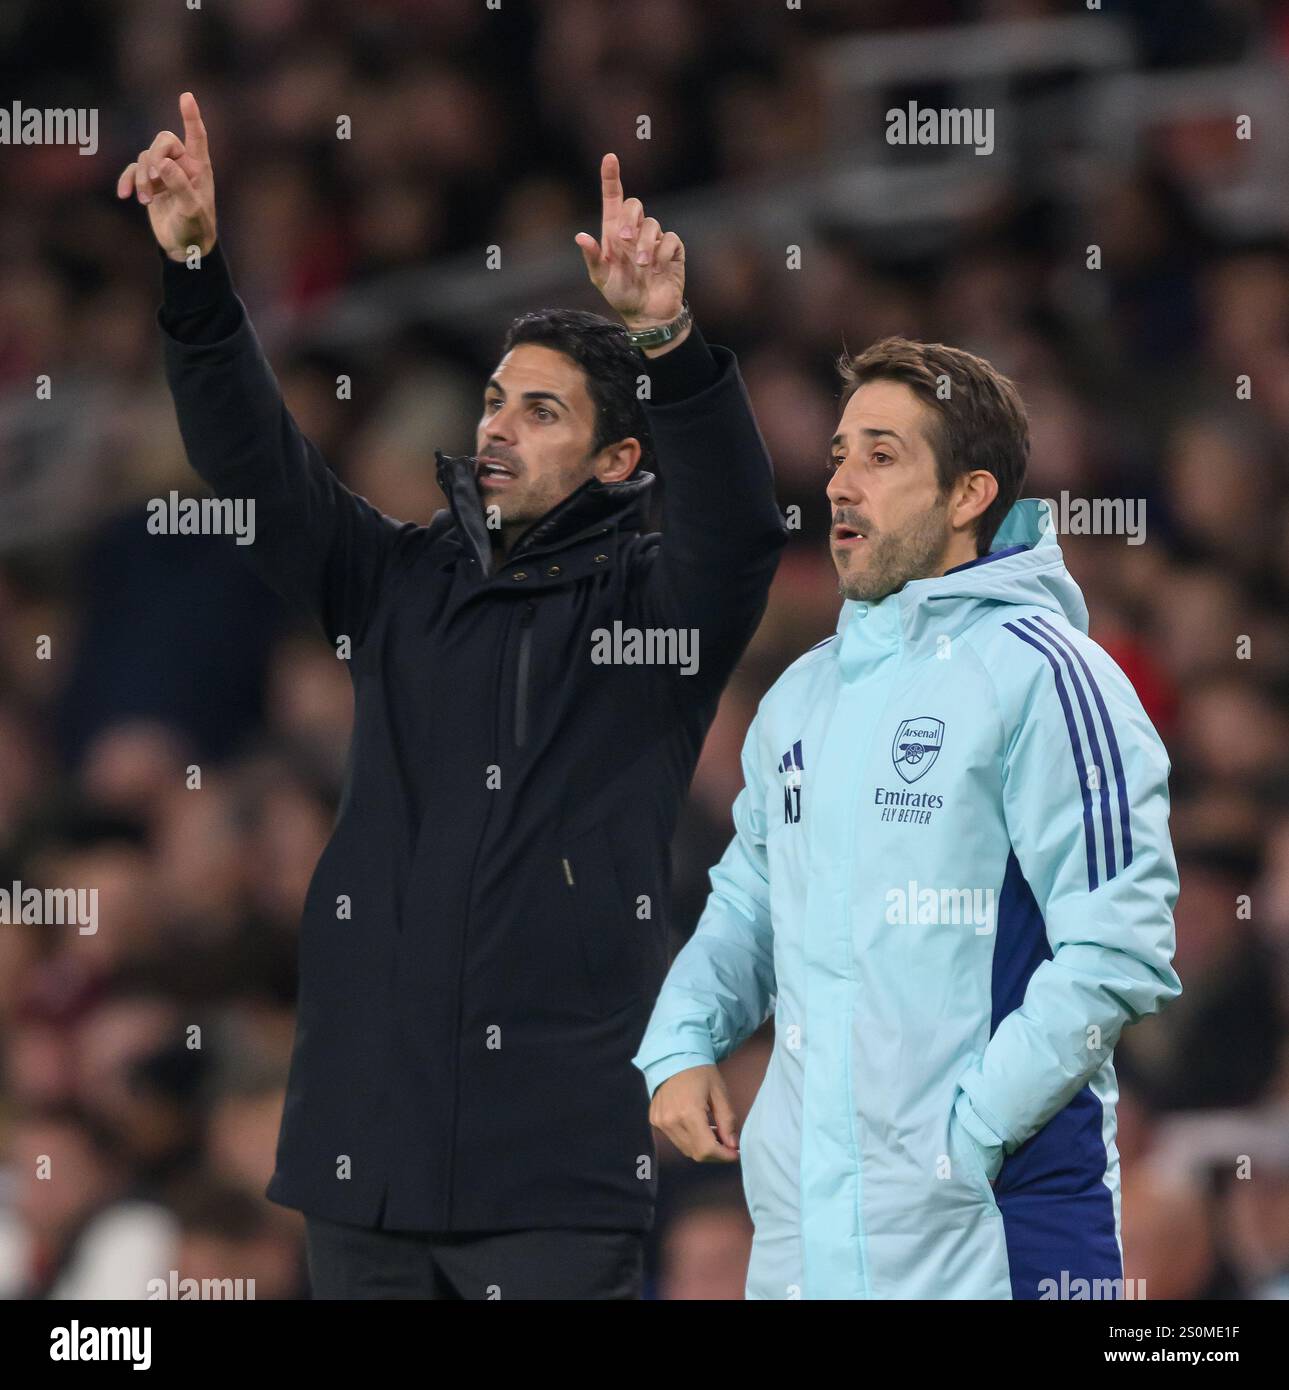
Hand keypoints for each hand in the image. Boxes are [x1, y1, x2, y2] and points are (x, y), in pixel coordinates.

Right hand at [116, 92, 216, 263]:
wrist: (185, 247)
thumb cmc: (195, 228)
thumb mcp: (191, 209)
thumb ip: (179, 185)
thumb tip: (162, 163)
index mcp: (199, 168)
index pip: (196, 137)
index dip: (191, 116)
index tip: (186, 96)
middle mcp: (182, 165)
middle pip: (162, 141)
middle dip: (154, 156)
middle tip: (154, 179)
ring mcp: (164, 173)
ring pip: (145, 158)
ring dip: (142, 178)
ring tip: (145, 201)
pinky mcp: (150, 183)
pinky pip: (133, 171)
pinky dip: (128, 180)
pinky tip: (124, 195)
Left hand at [575, 153, 684, 336]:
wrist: (646, 314)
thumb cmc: (621, 295)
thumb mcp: (601, 279)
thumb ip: (592, 258)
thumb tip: (580, 237)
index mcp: (614, 233)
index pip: (613, 199)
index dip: (611, 177)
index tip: (609, 157)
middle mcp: (635, 232)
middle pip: (635, 205)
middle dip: (629, 218)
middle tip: (623, 240)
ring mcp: (655, 240)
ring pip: (652, 225)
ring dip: (645, 245)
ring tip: (642, 266)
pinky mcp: (673, 251)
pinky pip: (671, 240)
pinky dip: (663, 252)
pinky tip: (657, 268)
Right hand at [649, 1064, 739, 1162]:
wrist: (673, 1057)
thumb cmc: (700, 1071)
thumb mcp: (719, 1092)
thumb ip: (727, 1120)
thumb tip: (733, 1145)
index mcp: (688, 1112)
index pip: (707, 1149)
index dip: (723, 1156)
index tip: (735, 1153)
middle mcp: (671, 1121)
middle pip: (696, 1153)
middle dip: (715, 1154)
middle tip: (728, 1143)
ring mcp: (660, 1122)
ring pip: (685, 1149)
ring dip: (702, 1148)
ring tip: (714, 1134)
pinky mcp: (655, 1120)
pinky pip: (676, 1139)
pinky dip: (690, 1140)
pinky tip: (699, 1127)